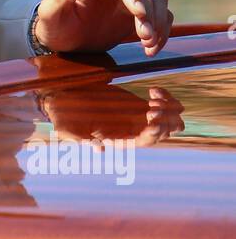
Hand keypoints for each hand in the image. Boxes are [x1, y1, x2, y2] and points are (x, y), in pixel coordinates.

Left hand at [34, 0, 172, 56]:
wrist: (65, 37)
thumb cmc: (55, 25)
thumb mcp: (50, 16)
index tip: (140, 14)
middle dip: (148, 13)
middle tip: (145, 38)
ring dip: (158, 21)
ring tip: (148, 45)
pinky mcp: (140, 7)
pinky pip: (161, 12)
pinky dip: (162, 29)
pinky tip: (152, 47)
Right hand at [36, 84, 184, 145]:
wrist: (68, 97)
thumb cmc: (67, 116)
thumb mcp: (69, 128)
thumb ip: (81, 138)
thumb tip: (98, 147)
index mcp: (121, 140)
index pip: (146, 142)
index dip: (154, 133)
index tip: (151, 119)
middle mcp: (134, 131)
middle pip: (165, 132)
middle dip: (164, 120)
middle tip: (151, 107)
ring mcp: (141, 117)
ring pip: (171, 120)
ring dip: (169, 109)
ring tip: (153, 98)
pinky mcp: (142, 104)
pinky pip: (166, 105)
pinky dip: (165, 97)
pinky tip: (152, 91)